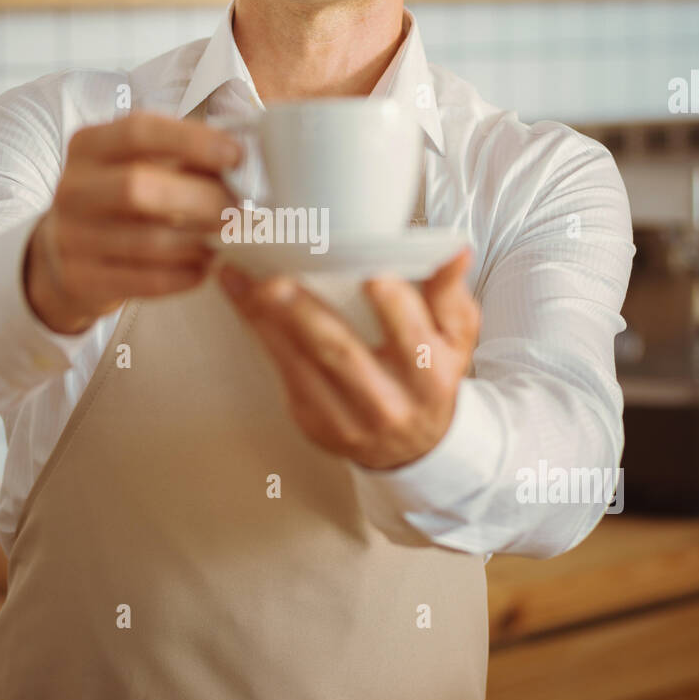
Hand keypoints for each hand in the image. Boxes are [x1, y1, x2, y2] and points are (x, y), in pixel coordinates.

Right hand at [25, 112, 241, 333]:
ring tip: (225, 241)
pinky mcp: (82, 279)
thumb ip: (181, 157)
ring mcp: (72, 237)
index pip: (138, 131)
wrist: (64, 255)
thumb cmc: (119, 202)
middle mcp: (72, 189)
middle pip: (138, 187)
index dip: (191, 141)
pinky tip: (203, 268)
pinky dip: (184, 275)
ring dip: (198, 242)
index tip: (235, 155)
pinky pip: (145, 280)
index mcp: (88, 146)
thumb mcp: (136, 166)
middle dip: (201, 198)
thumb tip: (244, 161)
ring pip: (147, 241)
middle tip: (240, 210)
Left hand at [217, 248, 479, 469]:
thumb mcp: (455, 338)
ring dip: (267, 322)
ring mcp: (346, 418)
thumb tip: (456, 253)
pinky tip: (243, 301)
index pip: (411, 338)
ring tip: (245, 283)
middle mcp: (387, 402)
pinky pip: (283, 373)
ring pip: (301, 366)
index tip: (373, 276)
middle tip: (276, 282)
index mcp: (429, 377)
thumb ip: (449, 293)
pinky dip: (261, 333)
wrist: (413, 447)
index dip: (393, 307)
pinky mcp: (314, 421)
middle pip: (342, 355)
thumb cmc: (430, 378)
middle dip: (306, 315)